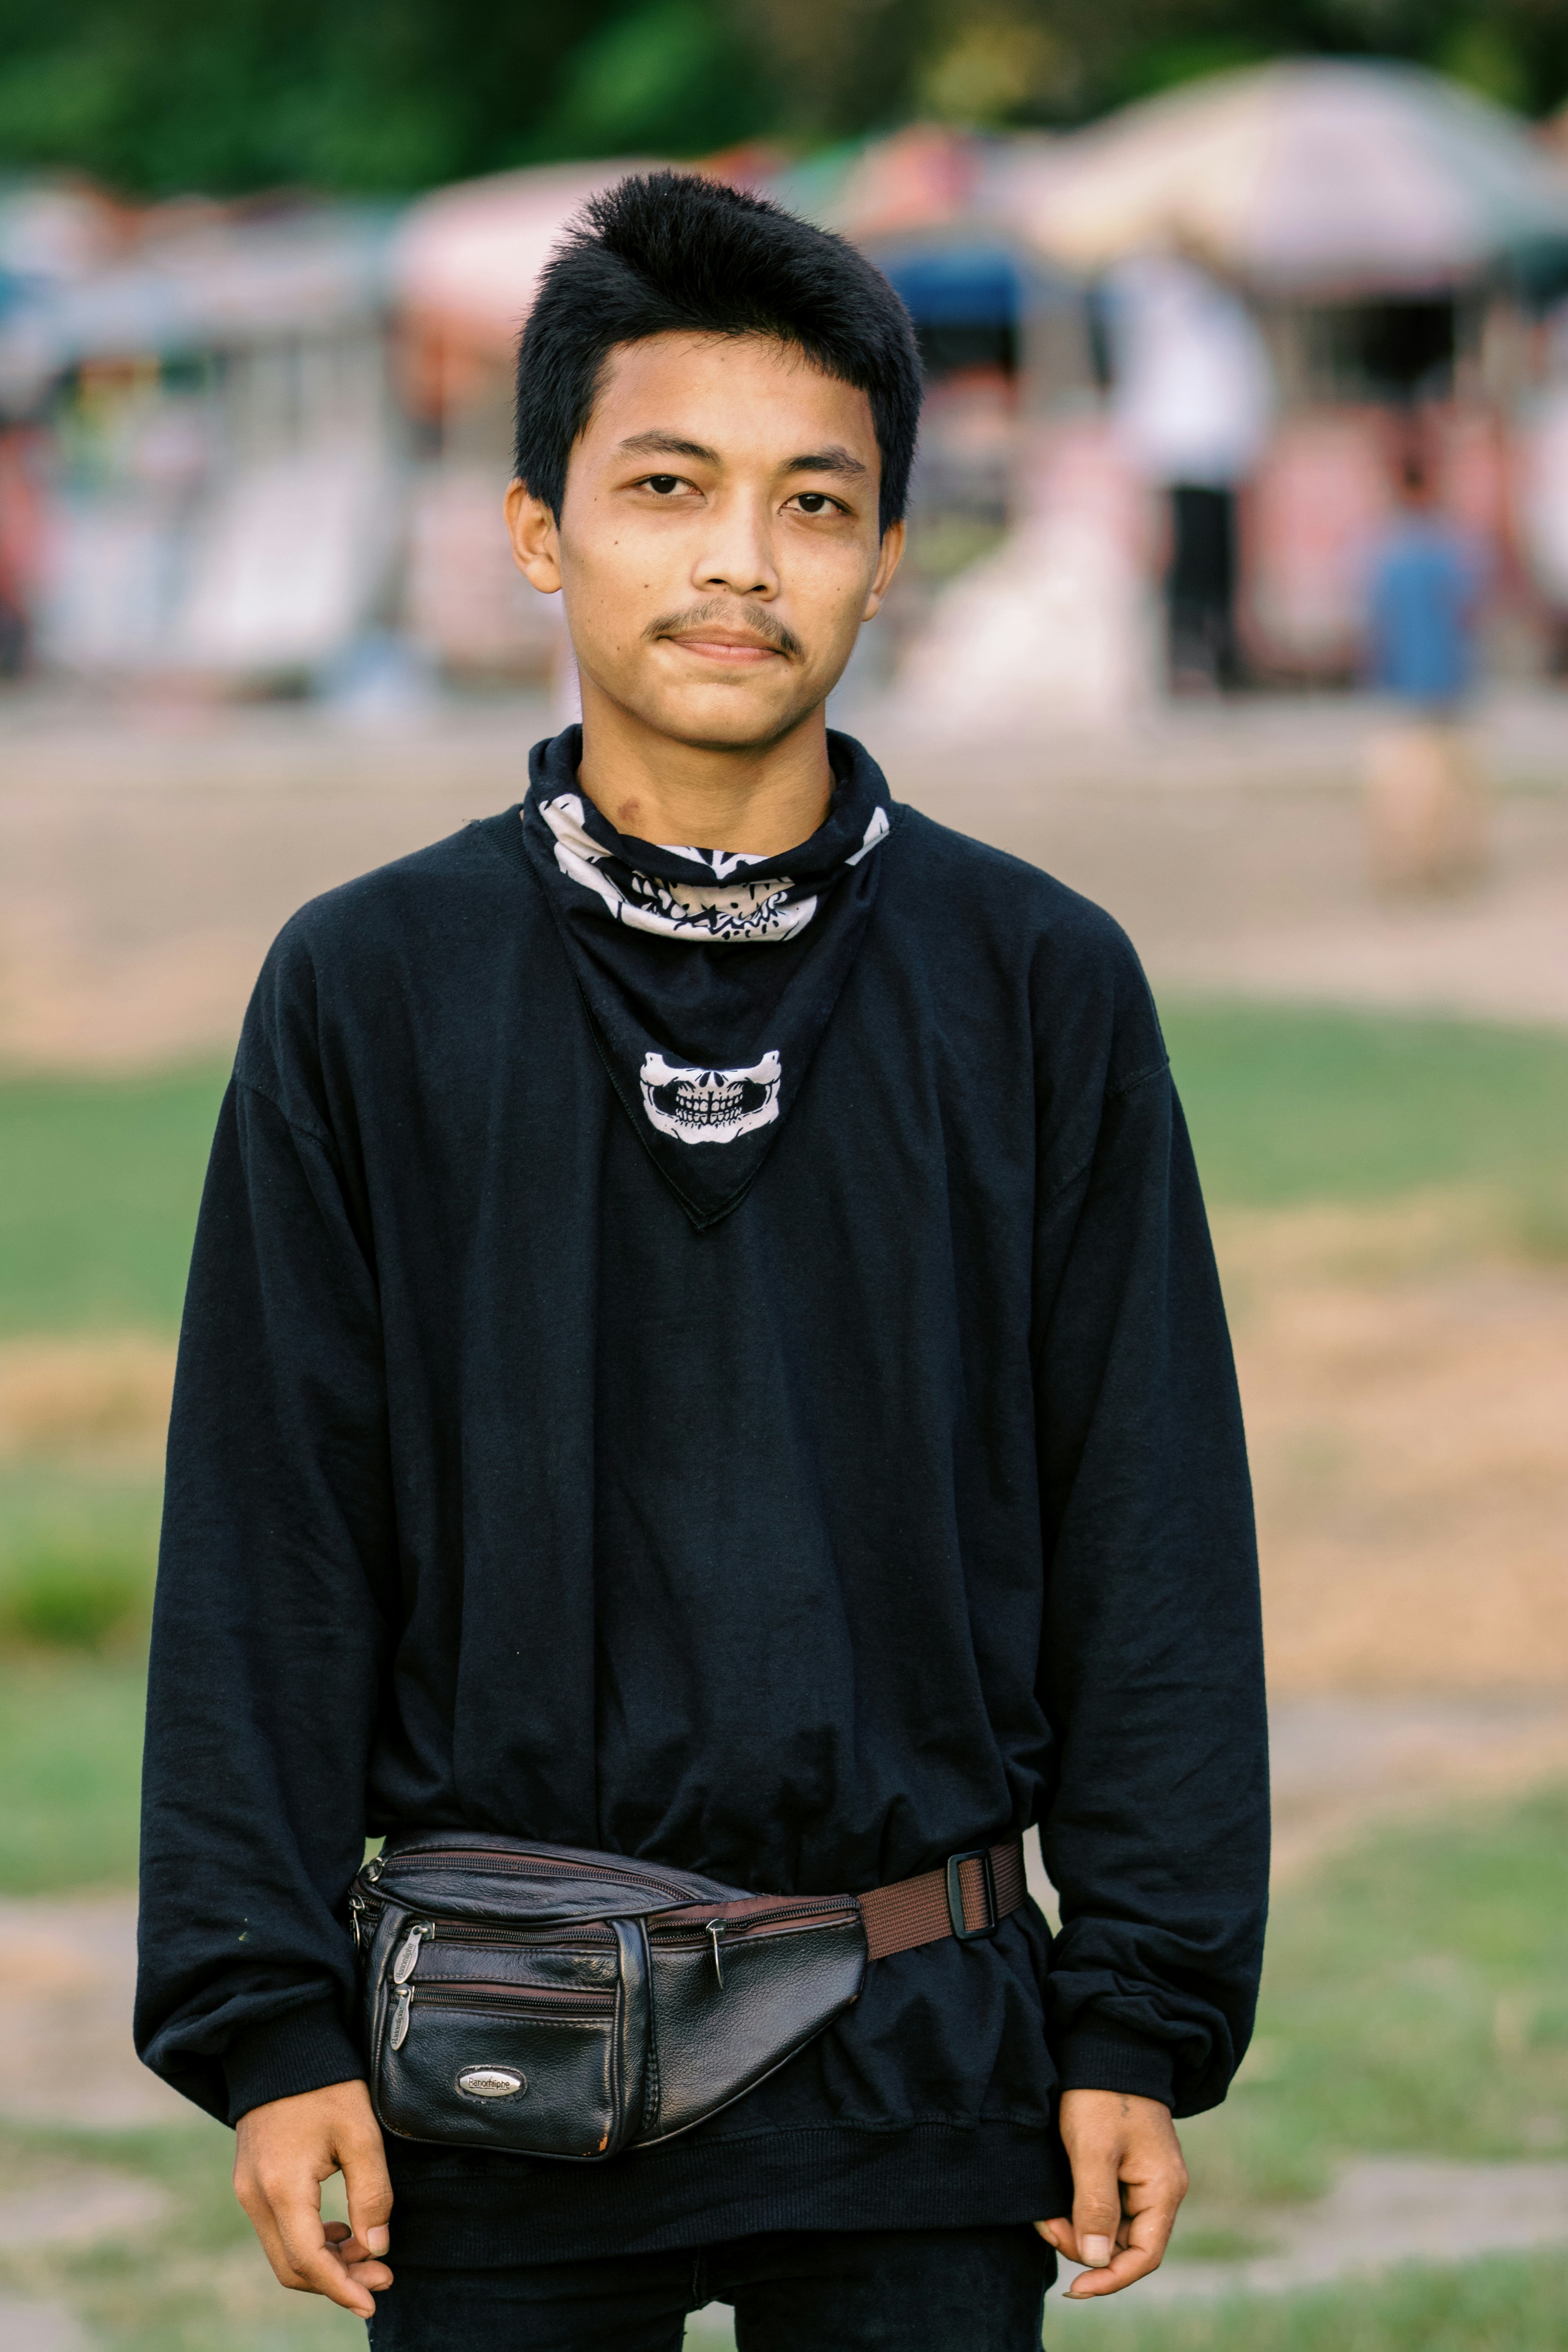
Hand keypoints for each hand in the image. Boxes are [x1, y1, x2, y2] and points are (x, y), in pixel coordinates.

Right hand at [234, 2077, 393, 2318]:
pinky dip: (309, 2243)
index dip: (342, 2288)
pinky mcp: (251, 2183)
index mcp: (281, 2188)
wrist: (282, 2047)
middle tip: (382, 2277)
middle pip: (292, 2266)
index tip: (373, 2302)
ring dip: (325, 2263)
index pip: (309, 2261)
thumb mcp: (361, 2134)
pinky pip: (278, 2231)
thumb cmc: (326, 2085)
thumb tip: (376, 2248)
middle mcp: (254, 2198)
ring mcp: (247, 2191)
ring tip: (369, 2255)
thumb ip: (371, 2194)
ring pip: (283, 2252)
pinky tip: (342, 2233)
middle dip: (337, 2281)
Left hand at [1035, 2087, 1188, 2297]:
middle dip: (1084, 2247)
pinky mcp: (1123, 2168)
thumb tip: (1096, 2261)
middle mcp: (1159, 2190)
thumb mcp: (1093, 2149)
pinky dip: (1077, 2210)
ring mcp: (1142, 2179)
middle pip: (1124, 2245)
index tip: (1075, 2289)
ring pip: (1109, 2227)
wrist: (1105, 2045)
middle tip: (1047, 2229)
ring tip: (1044, 2215)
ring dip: (1076, 2229)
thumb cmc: (1100, 2094)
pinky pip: (1103, 2205)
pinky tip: (1053, 2204)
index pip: (1144, 2256)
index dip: (1111, 2279)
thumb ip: (1095, 2206)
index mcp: (1163, 2190)